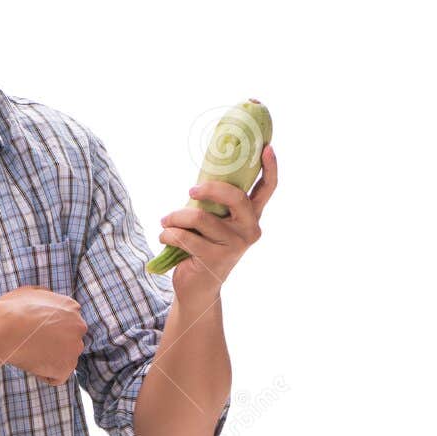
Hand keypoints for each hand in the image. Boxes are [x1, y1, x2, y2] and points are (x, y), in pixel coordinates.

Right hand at [0, 285, 87, 384]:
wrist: (4, 330)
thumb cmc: (11, 311)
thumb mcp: (29, 292)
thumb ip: (45, 296)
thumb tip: (47, 298)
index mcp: (72, 307)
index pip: (68, 324)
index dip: (51, 331)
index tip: (37, 333)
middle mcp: (79, 326)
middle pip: (70, 342)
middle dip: (54, 345)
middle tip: (33, 344)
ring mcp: (75, 347)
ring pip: (65, 359)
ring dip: (49, 360)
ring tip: (30, 352)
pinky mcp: (67, 367)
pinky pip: (57, 376)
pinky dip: (44, 375)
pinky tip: (31, 363)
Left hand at [158, 144, 277, 303]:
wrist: (197, 288)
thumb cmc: (202, 247)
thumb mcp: (213, 221)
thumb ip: (215, 203)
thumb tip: (201, 177)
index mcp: (251, 216)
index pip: (267, 189)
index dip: (270, 167)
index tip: (266, 147)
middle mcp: (249, 230)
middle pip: (235, 197)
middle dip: (209, 188)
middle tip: (191, 189)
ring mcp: (234, 246)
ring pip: (200, 217)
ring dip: (174, 217)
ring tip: (166, 221)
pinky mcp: (215, 259)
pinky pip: (185, 236)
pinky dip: (168, 233)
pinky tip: (165, 237)